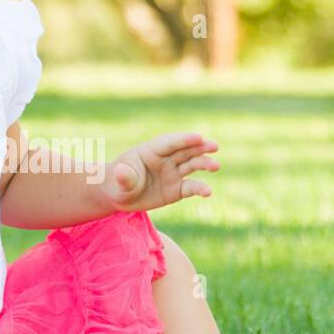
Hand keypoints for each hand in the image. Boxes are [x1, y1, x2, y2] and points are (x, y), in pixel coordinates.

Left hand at [102, 132, 219, 212]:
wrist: (118, 196)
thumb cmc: (116, 183)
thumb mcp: (118, 180)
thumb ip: (124, 176)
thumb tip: (122, 172)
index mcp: (151, 151)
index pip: (169, 143)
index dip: (184, 139)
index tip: (198, 137)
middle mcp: (165, 159)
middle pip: (185, 150)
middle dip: (200, 147)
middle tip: (214, 146)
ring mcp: (172, 173)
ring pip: (192, 165)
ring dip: (205, 164)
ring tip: (216, 166)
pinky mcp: (177, 189)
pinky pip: (190, 187)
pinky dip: (200, 188)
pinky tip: (208, 192)